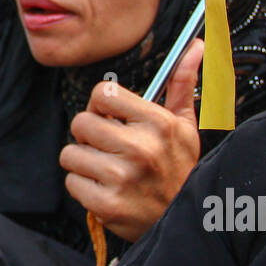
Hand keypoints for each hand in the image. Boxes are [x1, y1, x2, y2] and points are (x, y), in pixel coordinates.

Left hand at [61, 38, 203, 241]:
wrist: (182, 221)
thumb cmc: (179, 168)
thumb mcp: (185, 125)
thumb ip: (182, 83)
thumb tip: (196, 45)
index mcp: (157, 123)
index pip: (101, 94)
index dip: (101, 107)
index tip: (112, 120)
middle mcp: (139, 148)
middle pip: (80, 122)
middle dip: (89, 136)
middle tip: (109, 149)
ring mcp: (121, 177)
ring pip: (70, 153)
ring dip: (84, 163)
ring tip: (107, 171)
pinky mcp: (106, 204)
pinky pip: (71, 182)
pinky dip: (83, 188)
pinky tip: (106, 190)